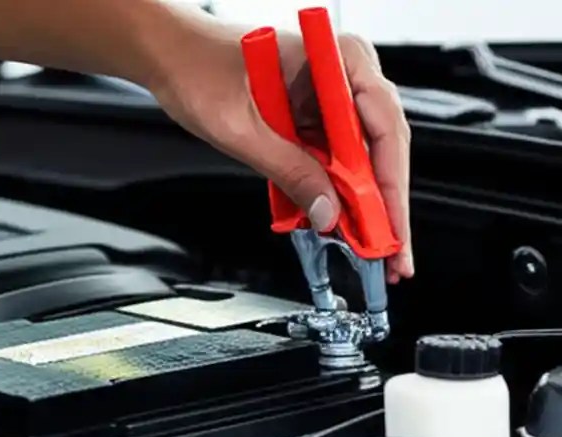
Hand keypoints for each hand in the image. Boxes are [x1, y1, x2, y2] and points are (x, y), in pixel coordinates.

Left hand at [147, 16, 413, 282]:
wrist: (169, 55)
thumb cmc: (197, 66)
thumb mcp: (241, 129)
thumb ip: (288, 171)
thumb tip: (326, 213)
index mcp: (336, 57)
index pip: (383, 128)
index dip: (390, 186)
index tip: (391, 227)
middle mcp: (342, 73)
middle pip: (380, 148)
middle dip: (385, 206)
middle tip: (392, 255)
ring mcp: (329, 96)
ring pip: (361, 159)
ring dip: (364, 205)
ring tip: (370, 248)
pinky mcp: (313, 116)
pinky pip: (334, 159)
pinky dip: (335, 193)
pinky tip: (338, 225)